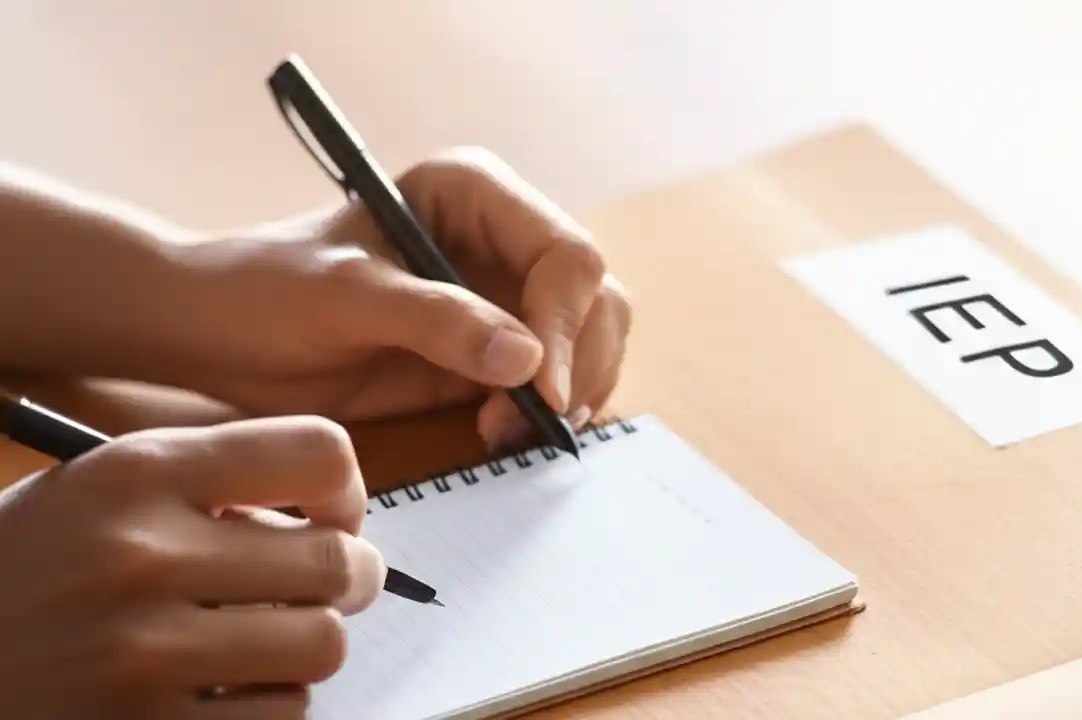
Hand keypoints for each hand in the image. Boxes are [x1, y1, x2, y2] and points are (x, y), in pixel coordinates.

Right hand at [0, 416, 384, 718]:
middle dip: (346, 577)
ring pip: (322, 645)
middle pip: (336, 561)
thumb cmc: (33, 568)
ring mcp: (143, 655)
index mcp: (139, 473)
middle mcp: (145, 556)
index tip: (330, 516)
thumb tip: (332, 520)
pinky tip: (225, 690)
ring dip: (304, 646)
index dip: (345, 489)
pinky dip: (269, 705)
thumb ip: (211, 485)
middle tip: (326, 587)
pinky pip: (282, 717)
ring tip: (264, 641)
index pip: (317, 453)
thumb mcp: (100, 489)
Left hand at [168, 148, 630, 447]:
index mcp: (475, 194)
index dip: (566, 324)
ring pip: (592, 342)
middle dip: (578, 366)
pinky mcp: (493, 350)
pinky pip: (556, 381)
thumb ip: (436, 321)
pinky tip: (502, 433)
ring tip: (504, 430)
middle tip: (525, 421)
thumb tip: (530, 362)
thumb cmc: (265, 291)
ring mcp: (504, 296)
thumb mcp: (344, 297)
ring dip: (570, 394)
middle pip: (597, 300)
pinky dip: (547, 414)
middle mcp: (503, 238)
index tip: (540, 391)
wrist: (217, 333)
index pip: (566, 255)